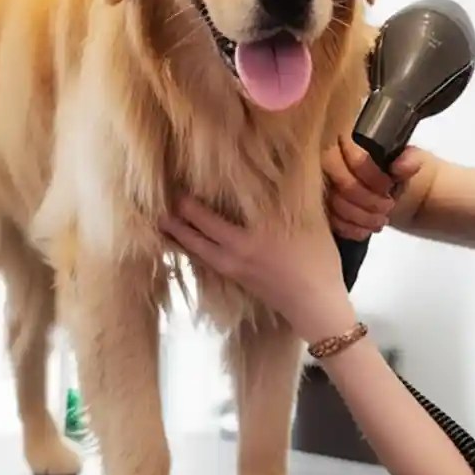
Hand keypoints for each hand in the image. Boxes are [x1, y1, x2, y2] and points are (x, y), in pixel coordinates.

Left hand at [160, 196, 357, 341]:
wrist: (316, 306)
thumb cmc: (316, 261)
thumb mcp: (308, 222)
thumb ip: (291, 197)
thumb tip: (283, 168)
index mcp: (245, 239)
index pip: (205, 219)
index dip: (187, 203)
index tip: (175, 185)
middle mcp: (232, 255)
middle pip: (193, 238)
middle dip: (174, 222)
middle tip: (157, 207)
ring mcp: (233, 271)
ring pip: (196, 253)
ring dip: (180, 239)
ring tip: (164, 226)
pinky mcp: (238, 281)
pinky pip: (206, 262)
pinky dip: (194, 251)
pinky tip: (192, 245)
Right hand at [323, 137, 425, 239]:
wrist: (407, 193)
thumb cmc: (406, 171)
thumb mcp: (415, 160)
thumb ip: (409, 160)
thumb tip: (400, 166)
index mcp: (354, 143)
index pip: (352, 158)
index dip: (369, 176)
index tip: (389, 186)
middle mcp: (336, 162)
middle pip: (339, 184)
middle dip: (366, 200)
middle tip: (388, 206)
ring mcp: (330, 185)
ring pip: (333, 204)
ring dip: (359, 217)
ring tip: (381, 221)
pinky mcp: (329, 207)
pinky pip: (330, 220)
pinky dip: (349, 228)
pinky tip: (366, 231)